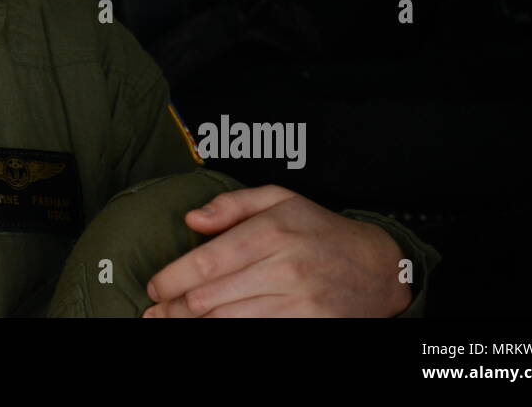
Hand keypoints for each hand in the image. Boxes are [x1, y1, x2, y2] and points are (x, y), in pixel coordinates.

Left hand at [142, 185, 410, 316]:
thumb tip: (191, 219)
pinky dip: (225, 332)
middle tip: (154, 312)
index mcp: (272, 231)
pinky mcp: (306, 325)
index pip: (207, 262)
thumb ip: (233, 204)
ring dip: (192, 326)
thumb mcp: (280, 198)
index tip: (154, 287)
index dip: (173, 278)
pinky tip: (207, 329)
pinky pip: (255, 332)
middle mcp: (283, 268)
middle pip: (211, 297)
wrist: (377, 267)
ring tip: (170, 323)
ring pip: (227, 321)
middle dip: (173, 308)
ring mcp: (296, 302)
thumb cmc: (319, 230)